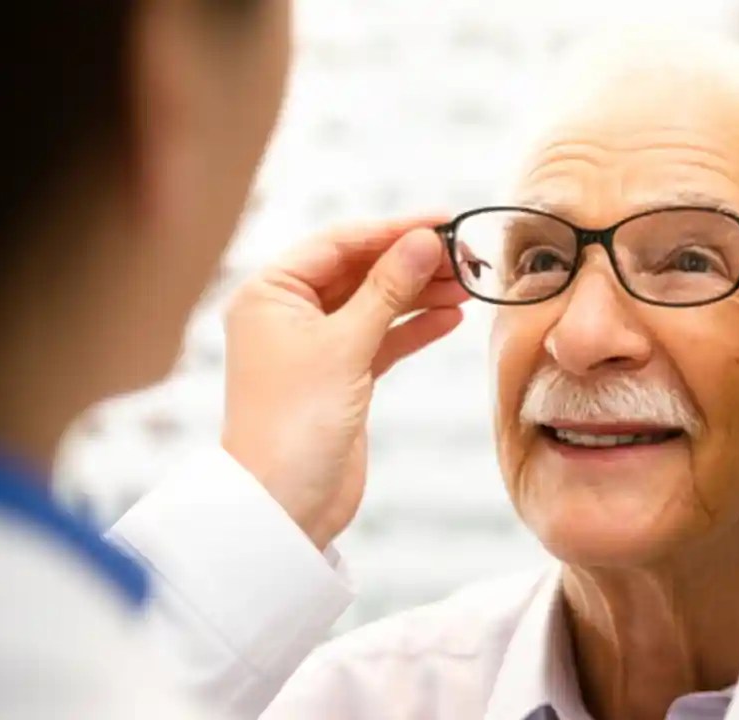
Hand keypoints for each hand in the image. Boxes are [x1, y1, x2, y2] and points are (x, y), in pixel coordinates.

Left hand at [221, 216, 468, 548]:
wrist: (285, 505)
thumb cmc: (294, 424)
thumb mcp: (345, 346)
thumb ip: (388, 289)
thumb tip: (425, 240)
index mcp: (270, 294)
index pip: (339, 244)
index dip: (393, 231)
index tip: (444, 222)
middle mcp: (288, 314)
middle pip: (360, 271)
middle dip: (412, 262)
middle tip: (464, 256)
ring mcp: (316, 346)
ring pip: (376, 304)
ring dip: (420, 293)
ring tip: (467, 285)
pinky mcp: (341, 377)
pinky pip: (383, 339)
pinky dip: (414, 328)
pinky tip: (451, 318)